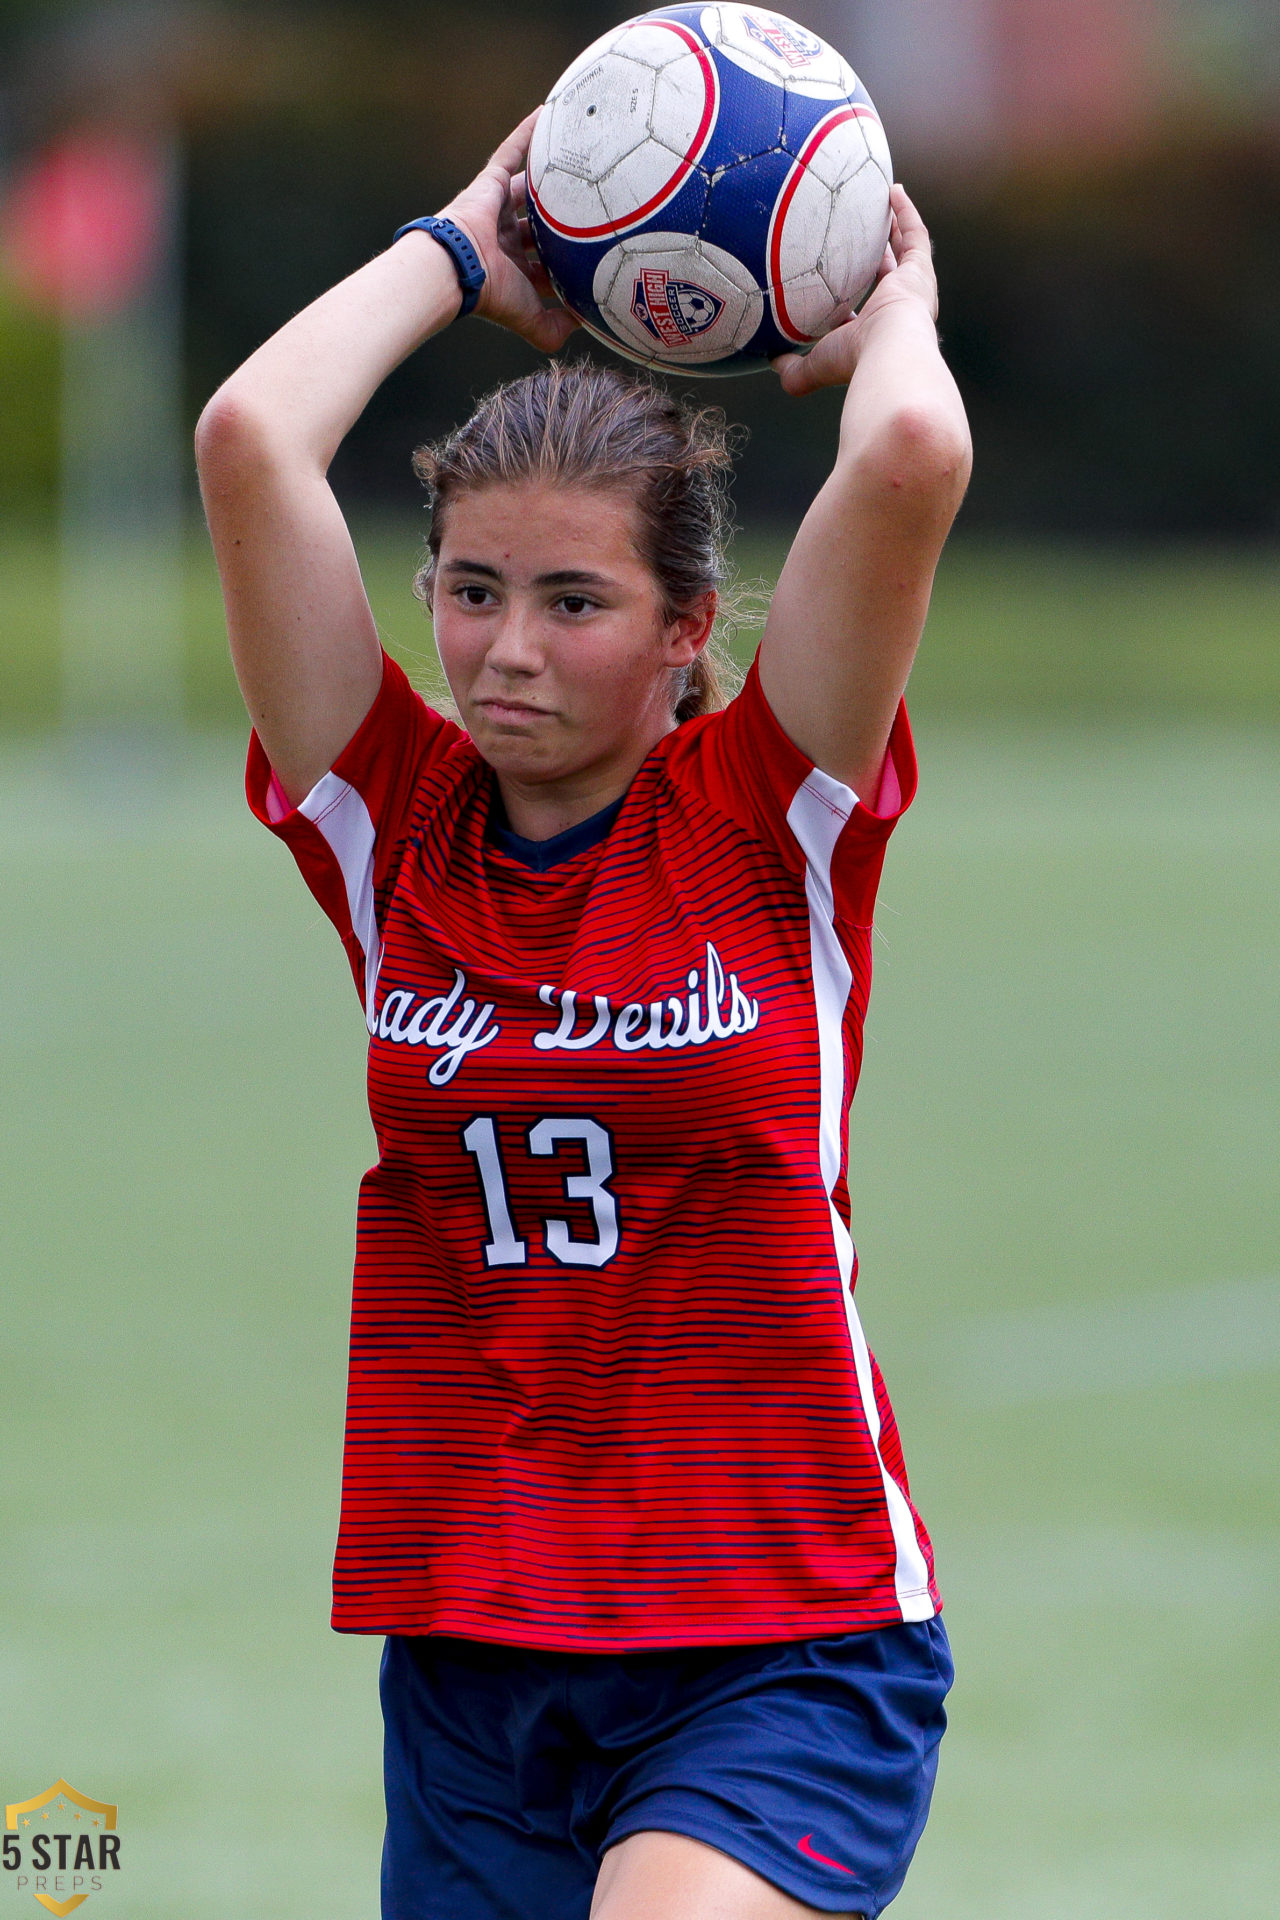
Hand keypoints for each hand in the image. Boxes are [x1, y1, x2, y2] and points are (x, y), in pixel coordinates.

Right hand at [437, 111, 578, 354]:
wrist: (456, 268)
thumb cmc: (490, 294)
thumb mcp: (530, 318)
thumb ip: (554, 329)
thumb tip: (585, 324)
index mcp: (515, 269)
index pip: (547, 264)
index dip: (568, 261)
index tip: (598, 254)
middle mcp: (508, 237)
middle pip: (544, 224)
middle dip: (564, 218)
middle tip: (599, 200)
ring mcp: (498, 208)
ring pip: (531, 187)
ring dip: (552, 174)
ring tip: (581, 153)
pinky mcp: (490, 182)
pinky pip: (513, 152)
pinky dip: (528, 134)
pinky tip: (550, 115)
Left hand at [773, 183, 938, 395]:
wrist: (887, 352)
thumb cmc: (853, 359)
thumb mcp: (815, 362)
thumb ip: (794, 368)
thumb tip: (773, 361)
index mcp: (874, 332)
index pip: (861, 309)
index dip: (847, 295)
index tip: (832, 279)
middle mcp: (897, 309)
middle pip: (886, 272)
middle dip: (878, 252)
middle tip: (862, 232)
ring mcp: (911, 287)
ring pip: (904, 249)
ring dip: (894, 226)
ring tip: (883, 202)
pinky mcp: (920, 270)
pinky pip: (915, 233)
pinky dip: (906, 212)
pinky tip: (894, 190)